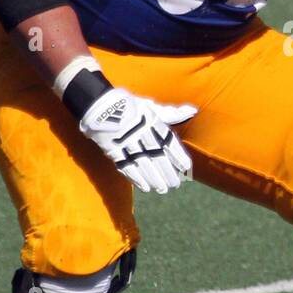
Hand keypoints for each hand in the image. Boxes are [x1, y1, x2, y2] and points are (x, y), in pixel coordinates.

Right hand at [80, 89, 196, 193]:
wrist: (99, 104)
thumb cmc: (129, 105)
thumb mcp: (151, 106)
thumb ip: (172, 113)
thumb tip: (193, 111)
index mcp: (151, 121)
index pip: (168, 141)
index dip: (177, 155)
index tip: (185, 167)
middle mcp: (140, 133)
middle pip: (157, 156)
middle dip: (167, 172)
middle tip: (175, 184)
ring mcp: (126, 142)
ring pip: (143, 164)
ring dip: (154, 178)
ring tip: (162, 189)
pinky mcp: (112, 149)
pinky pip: (126, 166)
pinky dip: (136, 178)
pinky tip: (145, 187)